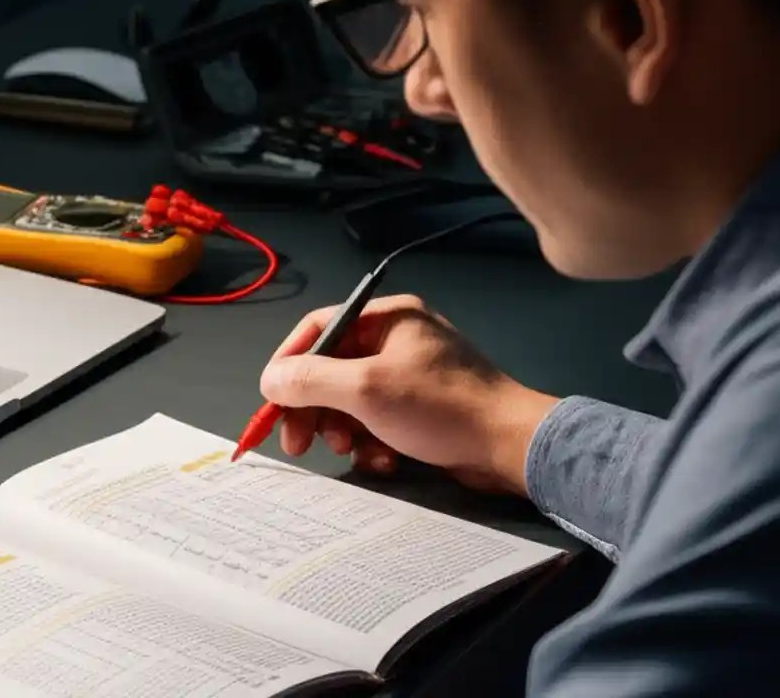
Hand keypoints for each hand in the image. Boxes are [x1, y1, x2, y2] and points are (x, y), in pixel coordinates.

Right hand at [259, 295, 559, 495]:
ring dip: (343, 430)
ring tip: (351, 451)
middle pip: (330, 370)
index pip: (318, 329)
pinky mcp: (420, 409)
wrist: (510, 446)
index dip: (289, 364)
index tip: (272, 400)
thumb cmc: (440, 407)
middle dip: (313, 409)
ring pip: (350, 401)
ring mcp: (410, 375)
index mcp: (386, 319)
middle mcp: (396, 340)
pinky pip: (376, 421)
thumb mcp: (365, 389)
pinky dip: (371, 442)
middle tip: (299, 444)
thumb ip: (310, 380)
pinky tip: (383, 459)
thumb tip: (269, 380)